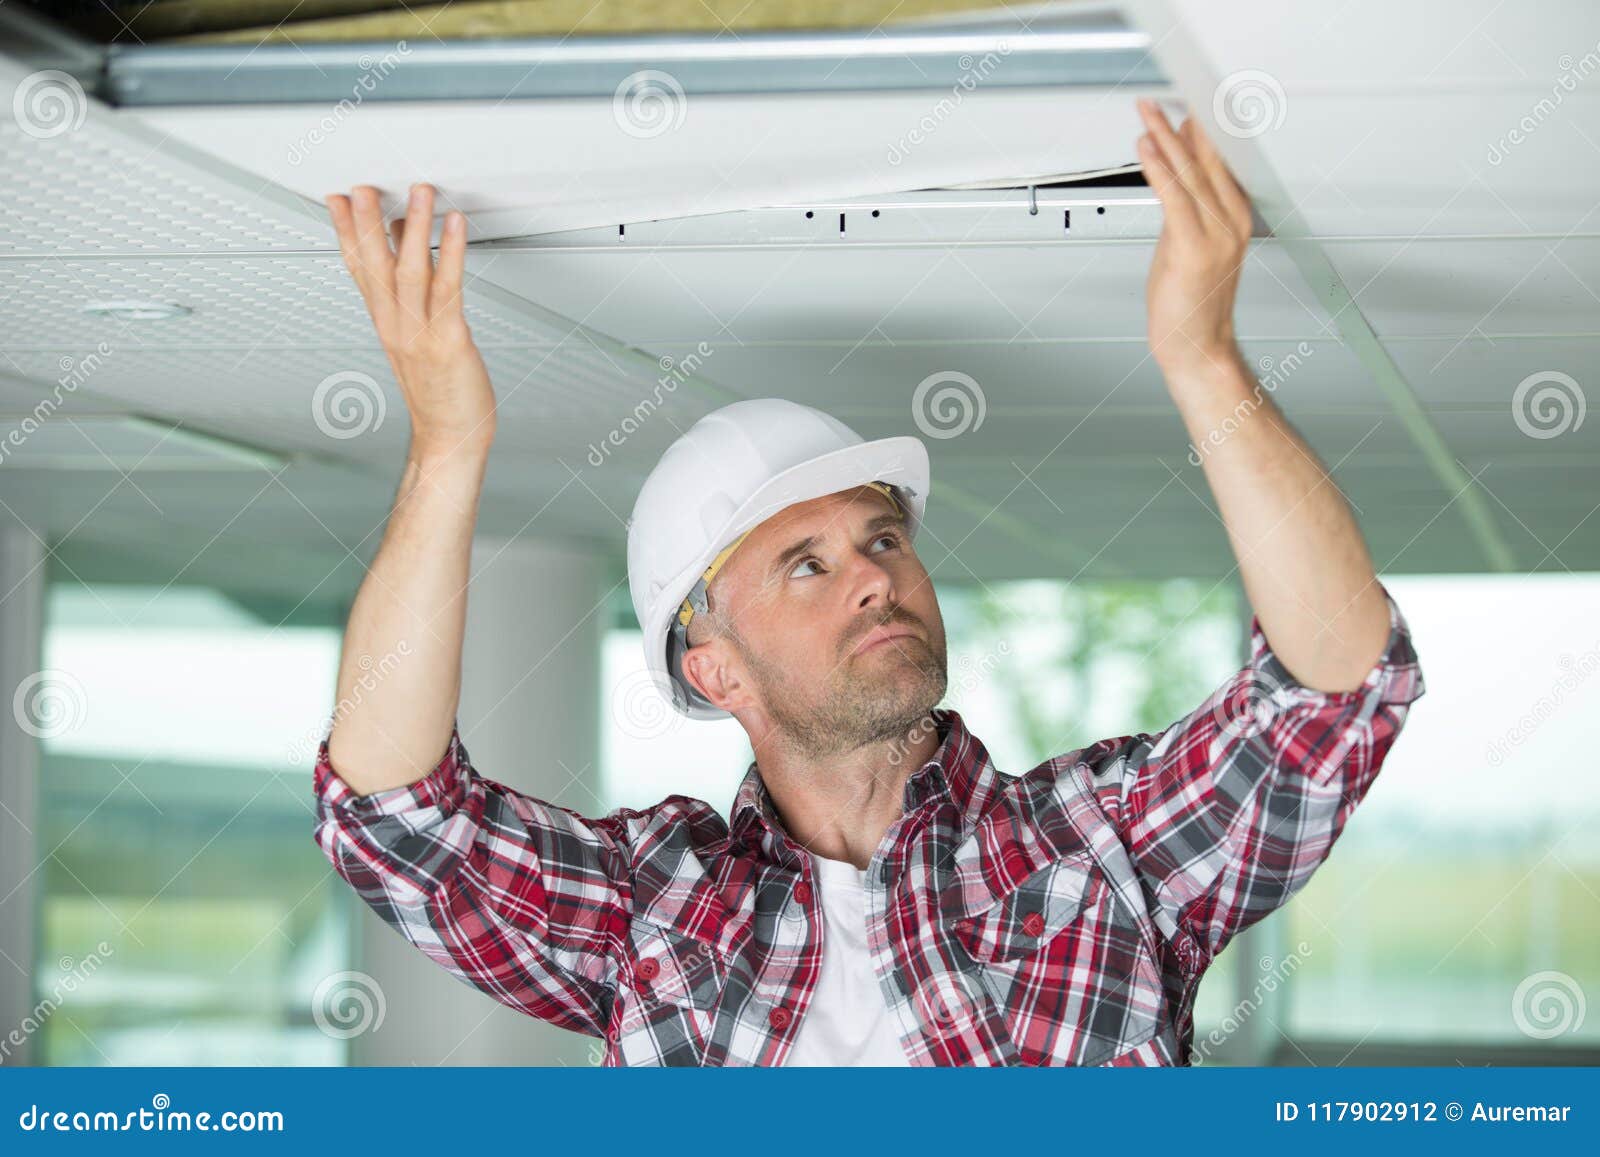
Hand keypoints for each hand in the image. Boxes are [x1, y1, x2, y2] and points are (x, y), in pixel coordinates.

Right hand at [325, 182, 496, 459]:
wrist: (450, 438)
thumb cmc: (440, 391)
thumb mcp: (417, 337)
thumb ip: (410, 295)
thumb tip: (406, 249)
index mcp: (385, 324)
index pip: (358, 270)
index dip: (344, 233)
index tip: (337, 199)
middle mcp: (396, 326)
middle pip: (375, 266)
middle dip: (366, 222)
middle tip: (362, 186)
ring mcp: (419, 334)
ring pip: (410, 271)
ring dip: (413, 227)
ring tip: (418, 192)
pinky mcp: (449, 341)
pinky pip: (449, 289)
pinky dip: (452, 254)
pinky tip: (455, 227)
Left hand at [1136, 98, 1252, 379]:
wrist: (1198, 346)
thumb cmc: (1193, 301)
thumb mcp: (1190, 242)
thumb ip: (1187, 205)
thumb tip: (1176, 166)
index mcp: (1236, 218)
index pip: (1220, 162)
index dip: (1203, 129)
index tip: (1190, 101)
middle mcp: (1231, 222)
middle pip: (1206, 160)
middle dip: (1183, 124)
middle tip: (1166, 96)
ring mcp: (1216, 234)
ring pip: (1189, 174)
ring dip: (1164, 137)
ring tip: (1147, 111)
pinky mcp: (1192, 247)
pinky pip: (1174, 198)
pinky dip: (1158, 169)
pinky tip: (1146, 148)